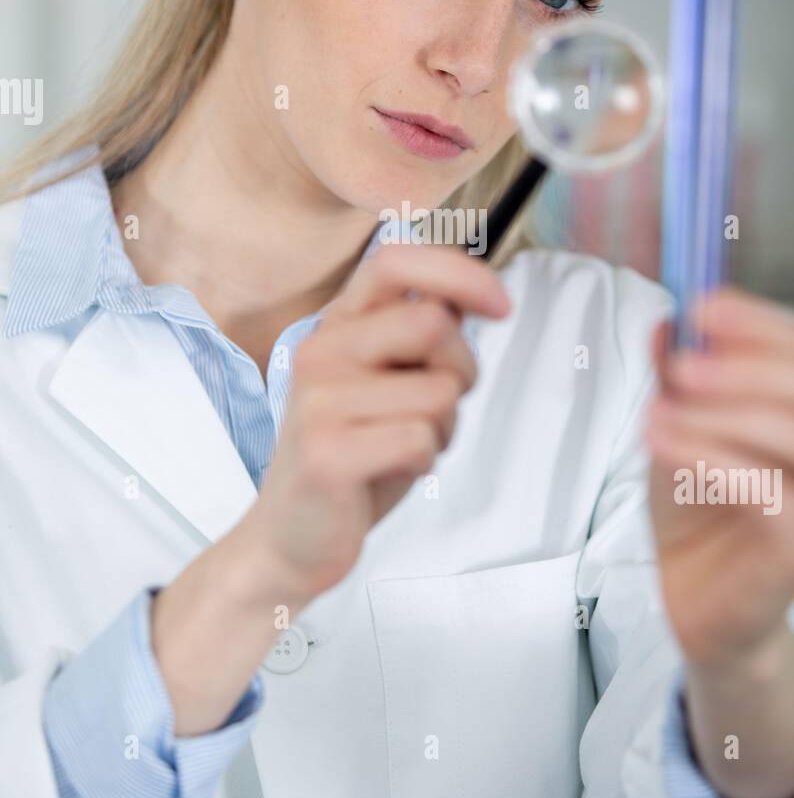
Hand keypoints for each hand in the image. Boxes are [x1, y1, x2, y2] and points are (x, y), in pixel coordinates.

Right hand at [247, 242, 511, 603]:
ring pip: (438, 391)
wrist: (290, 537)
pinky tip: (390, 470)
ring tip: (403, 446)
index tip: (499, 306)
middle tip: (435, 409)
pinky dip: (425, 459)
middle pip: (432, 323)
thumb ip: (418, 336)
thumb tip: (475, 292)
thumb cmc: (352, 455)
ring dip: (443, 428)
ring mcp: (319, 401)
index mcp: (336, 326)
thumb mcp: (385, 381)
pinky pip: (420, 438)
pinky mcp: (327, 452)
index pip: (395, 260)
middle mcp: (321, 352)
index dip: (458, 271)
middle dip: (461, 370)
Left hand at [644, 285, 793, 668]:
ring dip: (723, 411)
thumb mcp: (679, 422)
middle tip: (678, 364)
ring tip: (658, 409)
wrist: (693, 594)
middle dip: (746, 366)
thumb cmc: (699, 505)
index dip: (760, 323)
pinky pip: (769, 488)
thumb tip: (667, 325)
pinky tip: (661, 443)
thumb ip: (677, 376)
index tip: (702, 307)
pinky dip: (708, 455)